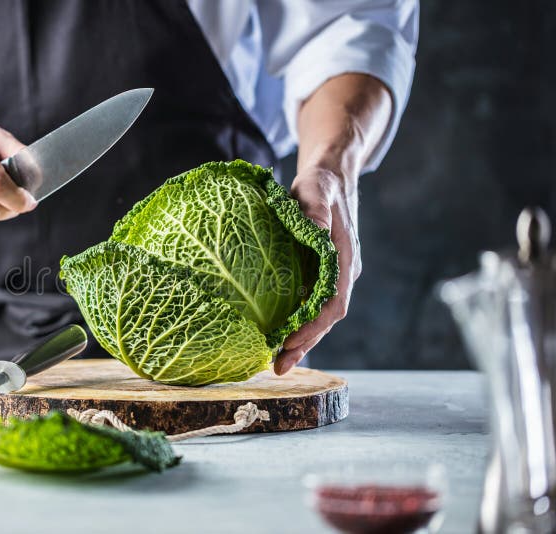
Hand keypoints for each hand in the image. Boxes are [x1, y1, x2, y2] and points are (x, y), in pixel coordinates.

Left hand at [274, 166, 361, 373]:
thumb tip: (316, 227)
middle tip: (278, 368)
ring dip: (300, 340)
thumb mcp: (317, 189)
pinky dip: (296, 323)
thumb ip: (316, 208)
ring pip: (318, 316)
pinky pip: (309, 304)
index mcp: (344, 259)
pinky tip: (276, 335)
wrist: (332, 176)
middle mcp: (341, 273)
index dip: (313, 326)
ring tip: (276, 362)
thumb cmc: (322, 183)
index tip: (289, 342)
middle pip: (326, 319)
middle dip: (304, 345)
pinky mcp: (319, 274)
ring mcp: (331, 276)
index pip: (334, 304)